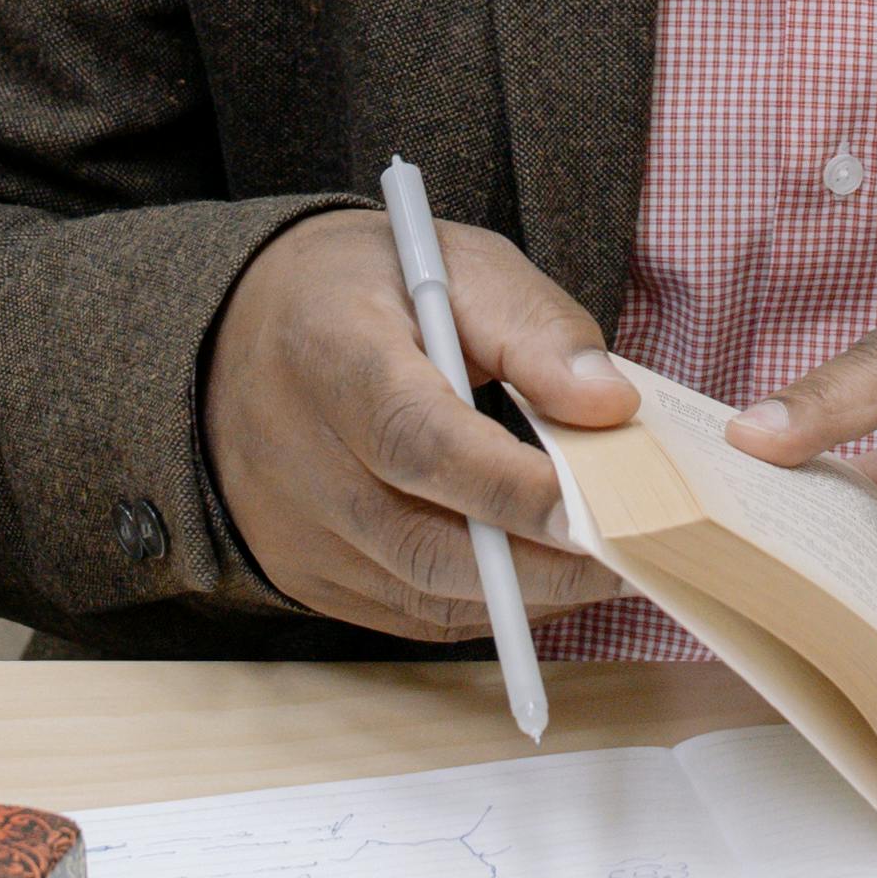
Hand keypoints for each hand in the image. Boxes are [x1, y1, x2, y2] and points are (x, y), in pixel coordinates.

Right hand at [204, 205, 642, 645]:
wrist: (243, 328)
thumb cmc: (370, 289)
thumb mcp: (457, 264)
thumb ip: (536, 329)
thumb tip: (613, 407)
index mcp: (329, 350)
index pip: (417, 439)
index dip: (510, 488)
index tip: (598, 509)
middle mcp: (293, 453)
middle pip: (422, 541)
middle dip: (541, 563)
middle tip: (634, 555)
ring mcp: (289, 527)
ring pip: (421, 593)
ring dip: (524, 594)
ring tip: (604, 566)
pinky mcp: (300, 572)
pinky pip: (404, 612)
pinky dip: (481, 604)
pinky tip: (537, 575)